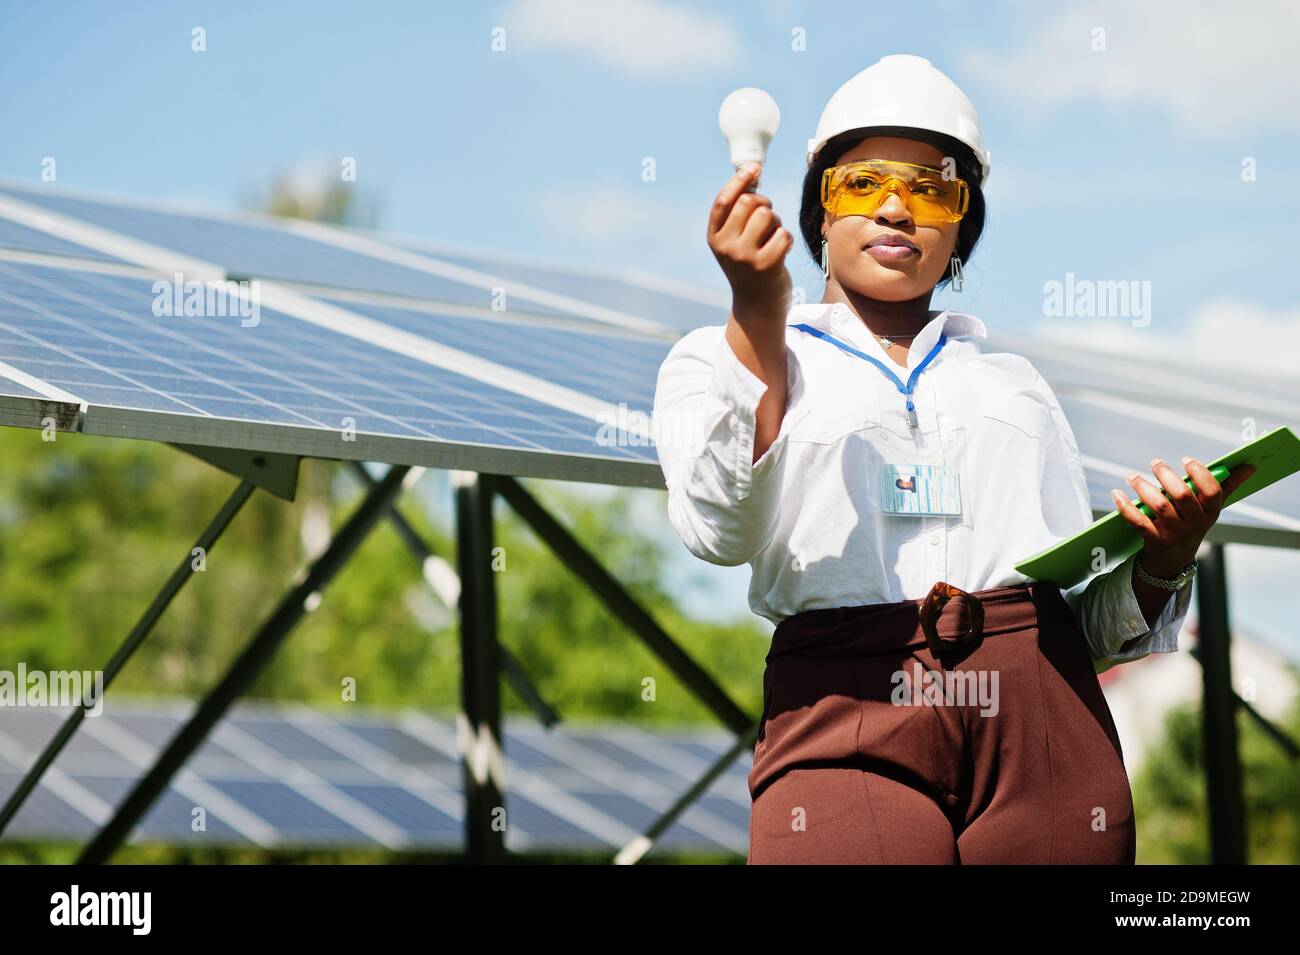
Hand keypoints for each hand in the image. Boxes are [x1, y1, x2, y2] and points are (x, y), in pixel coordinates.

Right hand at [708, 163, 792, 328]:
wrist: (758, 306)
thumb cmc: (750, 266)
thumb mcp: (735, 242)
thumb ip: (738, 215)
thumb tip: (751, 175)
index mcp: (714, 238)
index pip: (723, 201)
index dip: (739, 180)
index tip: (755, 168)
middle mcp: (725, 247)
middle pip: (749, 203)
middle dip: (764, 204)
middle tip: (768, 219)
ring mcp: (744, 257)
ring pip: (767, 215)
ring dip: (777, 222)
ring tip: (773, 238)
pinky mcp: (765, 265)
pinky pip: (783, 234)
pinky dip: (787, 239)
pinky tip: (782, 252)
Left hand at [1110, 457, 1255, 576]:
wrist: (1173, 560)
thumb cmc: (1192, 524)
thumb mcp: (1210, 509)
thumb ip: (1227, 486)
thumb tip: (1249, 466)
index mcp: (1211, 513)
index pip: (1212, 492)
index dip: (1200, 473)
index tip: (1186, 459)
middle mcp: (1195, 524)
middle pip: (1182, 496)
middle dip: (1167, 475)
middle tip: (1155, 463)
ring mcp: (1174, 534)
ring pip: (1158, 506)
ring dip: (1143, 487)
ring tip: (1132, 477)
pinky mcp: (1154, 541)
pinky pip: (1138, 521)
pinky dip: (1125, 506)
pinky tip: (1117, 494)